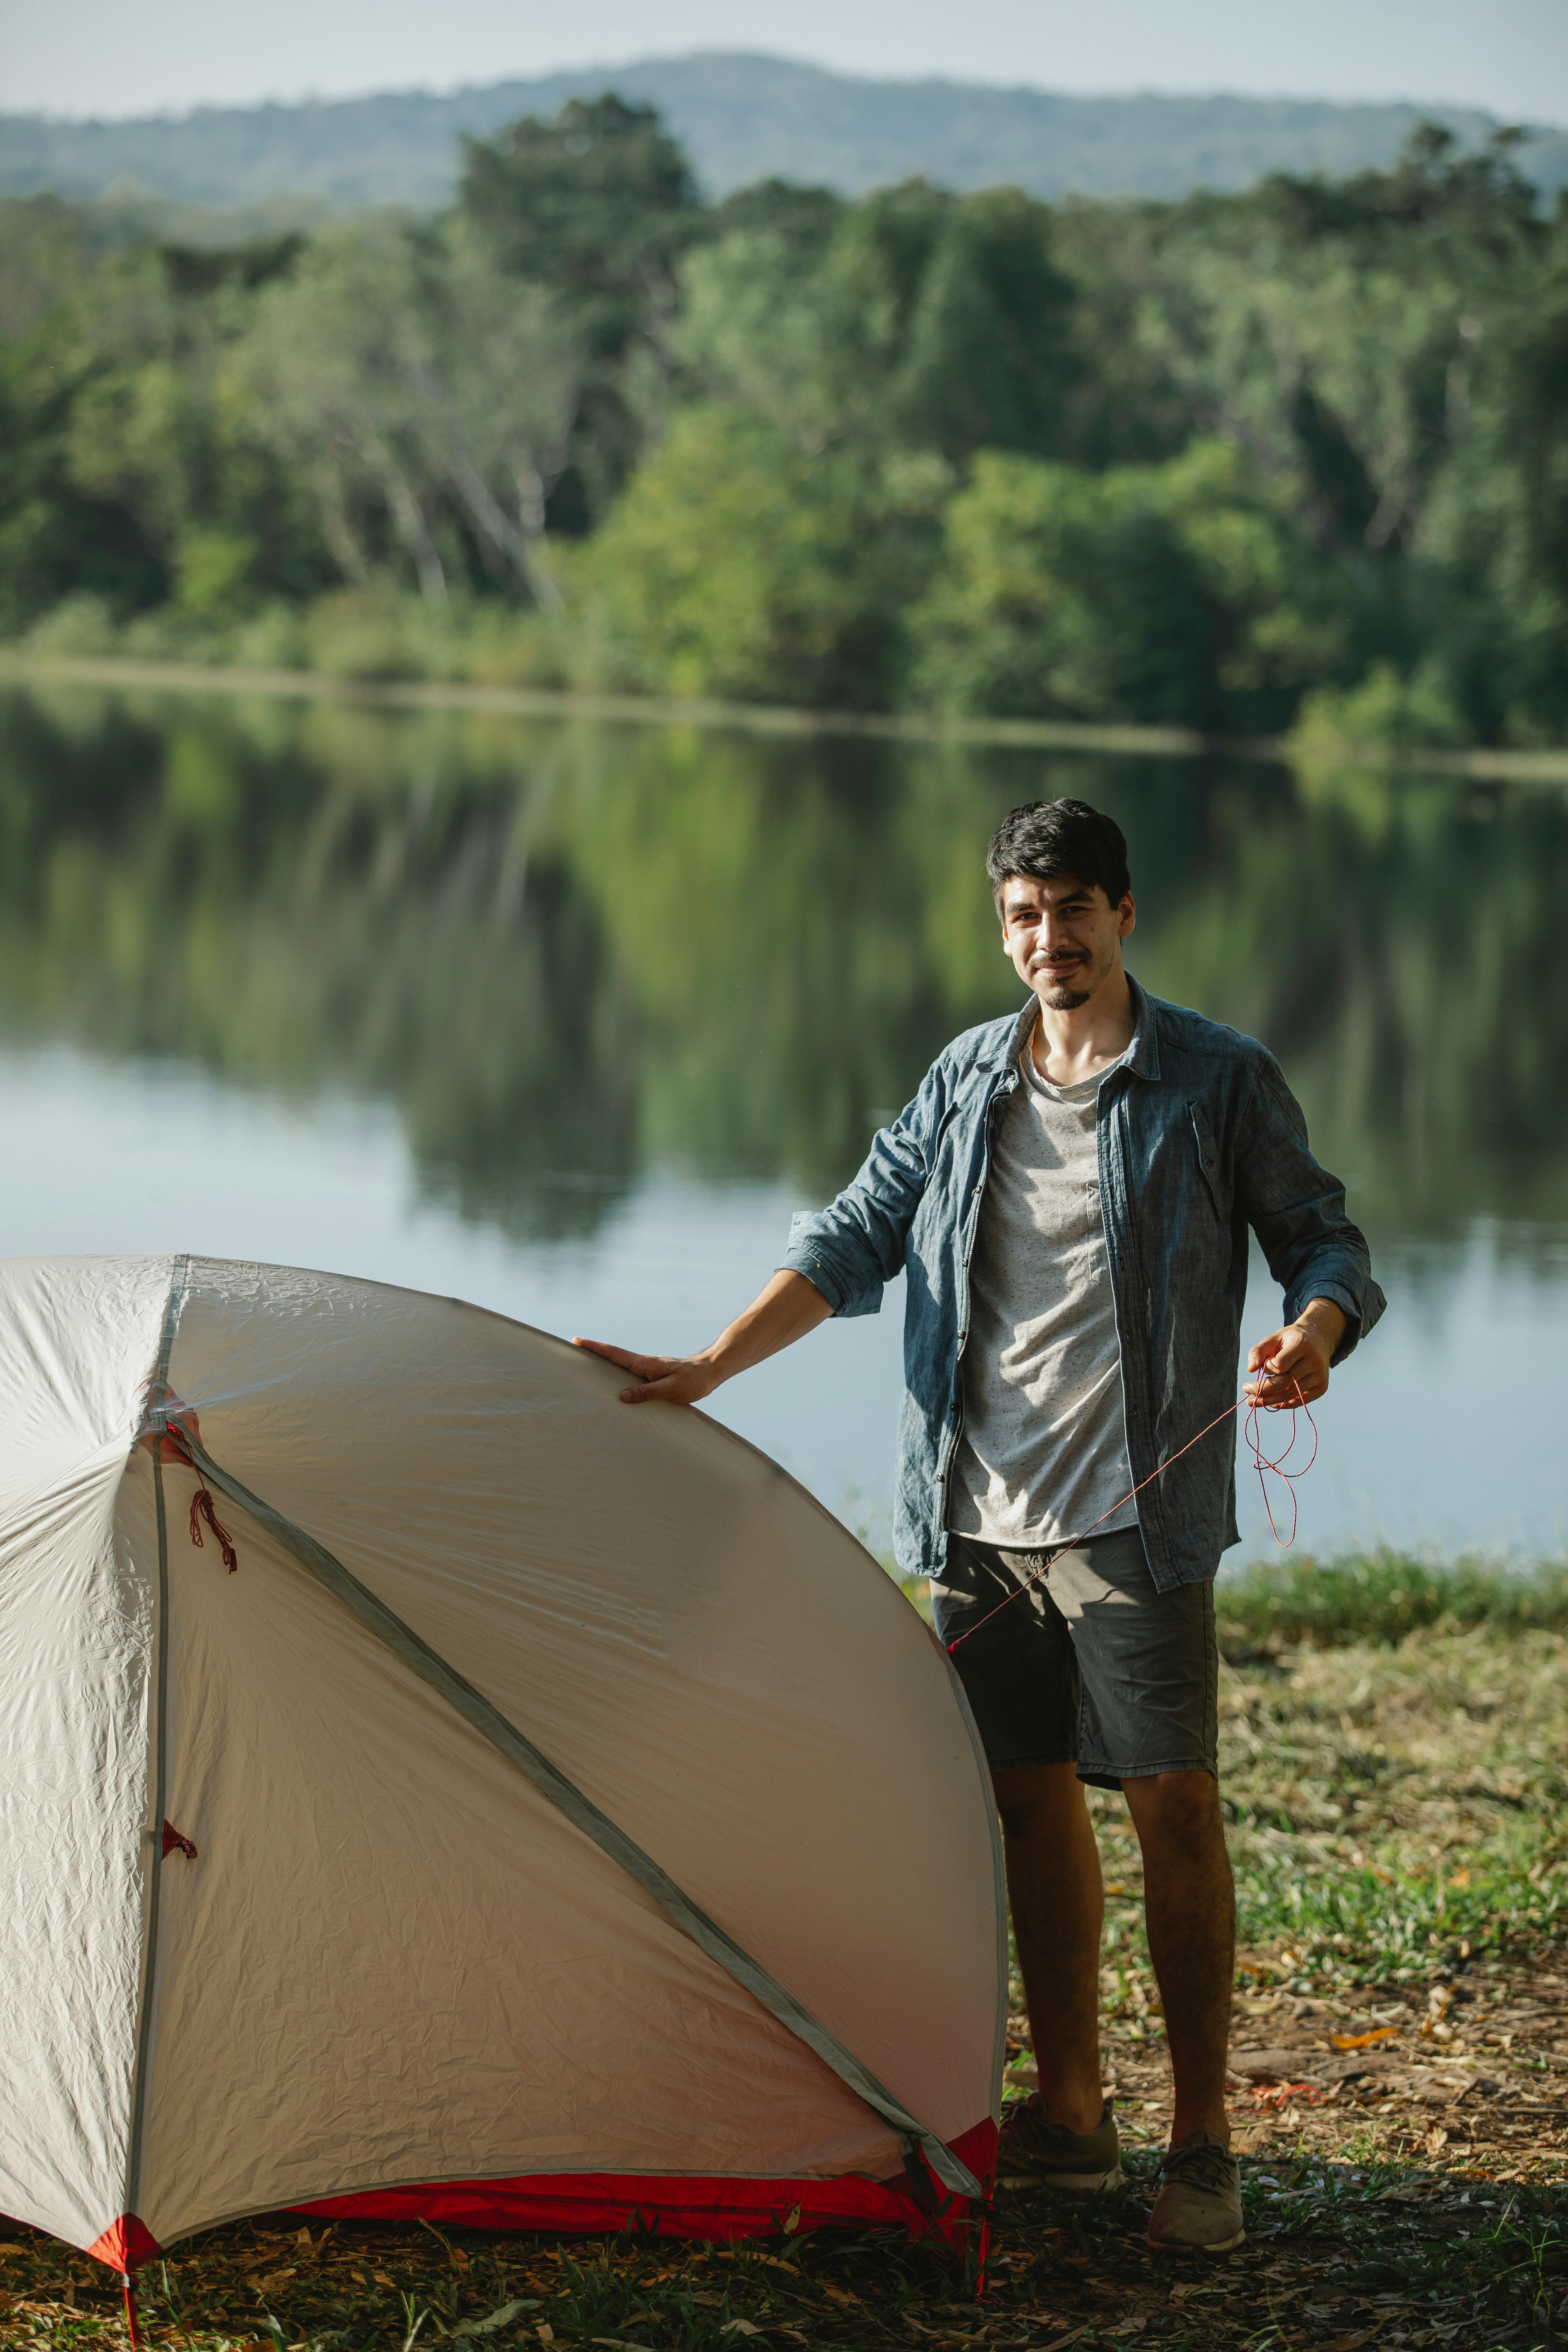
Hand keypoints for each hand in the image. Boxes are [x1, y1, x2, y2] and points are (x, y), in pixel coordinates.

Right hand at [571, 1337, 718, 1405]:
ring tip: (588, 1364)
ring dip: (605, 1360)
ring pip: (622, 1363)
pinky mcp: (654, 1374)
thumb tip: (621, 1396)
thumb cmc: (693, 1381)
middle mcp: (644, 1363)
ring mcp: (649, 1367)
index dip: (595, 1348)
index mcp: (645, 1364)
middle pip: (614, 1355)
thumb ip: (646, 1393)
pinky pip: (631, 1371)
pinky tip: (617, 1380)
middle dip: (594, 1351)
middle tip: (574, 1348)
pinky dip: (619, 1369)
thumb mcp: (669, 1390)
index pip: (615, 1354)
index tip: (577, 1341)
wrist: (711, 1371)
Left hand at [1245, 1300, 1344, 1408]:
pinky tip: (1269, 1402)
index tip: (1264, 1365)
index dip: (1267, 1368)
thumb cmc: (1290, 1340)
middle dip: (1261, 1389)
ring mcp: (1320, 1376)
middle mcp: (1315, 1361)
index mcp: (1302, 1344)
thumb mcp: (1273, 1339)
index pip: (1279, 1365)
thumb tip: (1250, 1369)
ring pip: (1290, 1395)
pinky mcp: (1322, 1387)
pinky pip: (1299, 1401)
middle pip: (1284, 1383)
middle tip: (1245, 1389)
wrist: (1317, 1339)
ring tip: (1252, 1400)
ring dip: (1268, 1400)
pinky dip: (1282, 1404)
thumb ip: (1258, 1352)